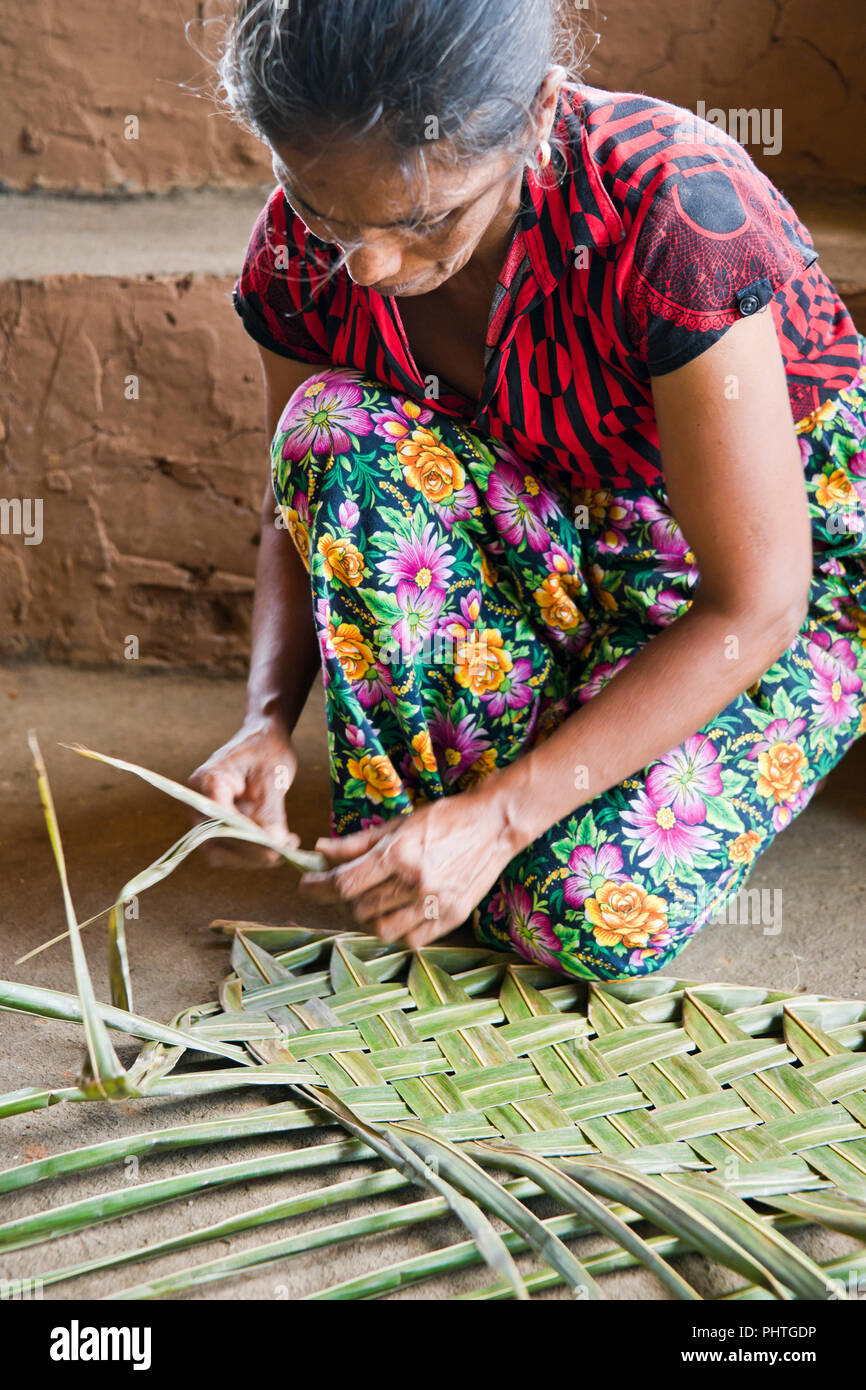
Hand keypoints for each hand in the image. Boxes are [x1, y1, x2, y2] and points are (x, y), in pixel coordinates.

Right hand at [188, 714, 300, 866]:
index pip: (218, 819)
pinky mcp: (219, 824)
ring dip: (255, 856)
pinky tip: (282, 843)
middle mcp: (199, 801)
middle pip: (215, 841)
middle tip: (284, 851)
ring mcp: (206, 815)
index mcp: (208, 781)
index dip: (243, 839)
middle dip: (251, 853)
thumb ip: (270, 813)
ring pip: (223, 851)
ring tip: (288, 845)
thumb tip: (273, 847)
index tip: (272, 848)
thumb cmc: (267, 751)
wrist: (263, 739)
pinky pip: (231, 847)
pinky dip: (255, 851)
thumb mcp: (273, 778)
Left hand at [299, 790, 516, 946]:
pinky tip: (395, 914)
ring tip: (368, 903)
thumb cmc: (445, 819)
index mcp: (399, 855)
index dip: (317, 889)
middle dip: (340, 902)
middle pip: (359, 909)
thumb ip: (357, 843)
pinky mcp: (453, 918)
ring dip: (366, 920)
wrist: (495, 824)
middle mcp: (416, 883)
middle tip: (340, 890)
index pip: (344, 884)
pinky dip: (396, 931)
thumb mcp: (398, 824)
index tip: (307, 886)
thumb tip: (319, 851)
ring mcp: (436, 904)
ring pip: (382, 931)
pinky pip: (412, 940)